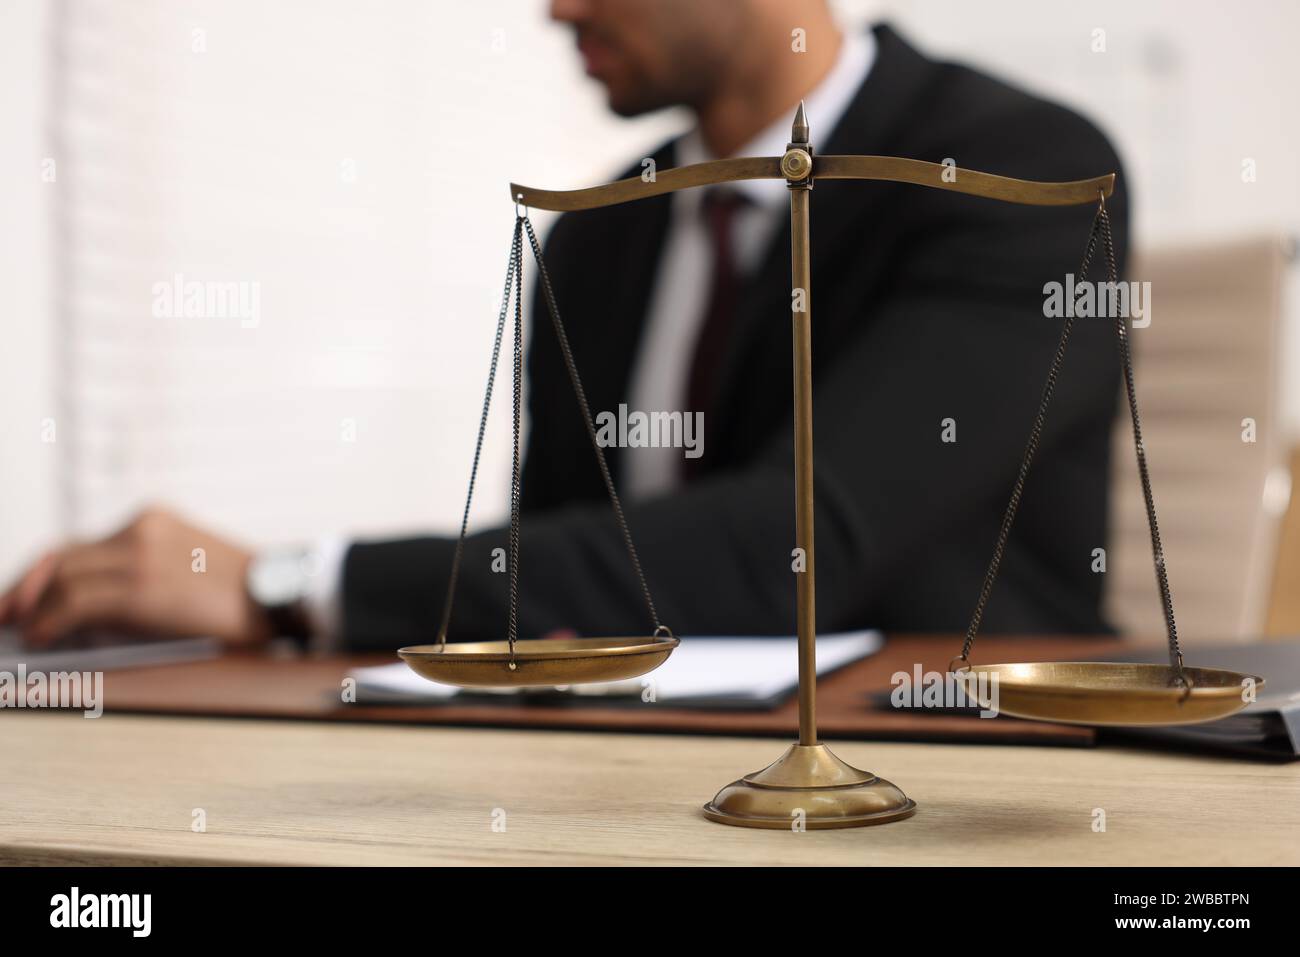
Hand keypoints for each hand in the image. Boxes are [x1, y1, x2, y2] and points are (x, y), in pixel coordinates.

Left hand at [0, 507, 272, 647]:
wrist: (278, 594)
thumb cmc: (241, 590)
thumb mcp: (189, 561)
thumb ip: (148, 565)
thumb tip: (94, 600)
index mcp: (152, 519)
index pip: (80, 543)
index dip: (42, 570)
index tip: (22, 592)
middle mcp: (139, 529)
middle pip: (62, 555)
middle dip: (26, 586)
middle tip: (7, 612)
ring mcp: (139, 556)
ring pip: (63, 577)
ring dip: (34, 605)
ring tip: (22, 628)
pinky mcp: (141, 588)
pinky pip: (77, 602)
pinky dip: (52, 620)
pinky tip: (44, 635)